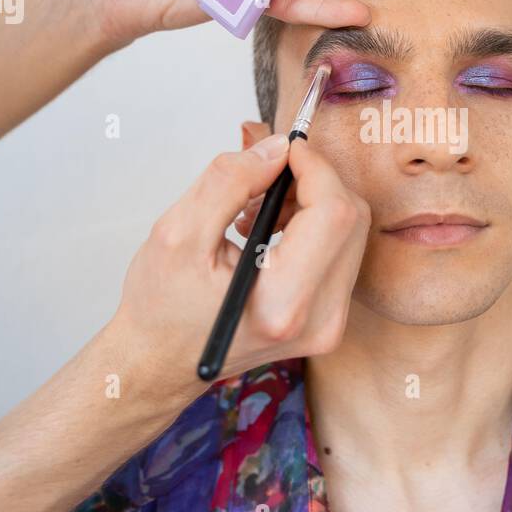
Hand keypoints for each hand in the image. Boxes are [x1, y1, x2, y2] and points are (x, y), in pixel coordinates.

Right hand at [106, 133, 370, 405]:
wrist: (159, 364)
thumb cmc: (161, 309)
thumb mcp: (177, 233)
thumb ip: (229, 182)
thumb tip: (276, 148)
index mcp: (282, 304)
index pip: (334, 212)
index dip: (314, 166)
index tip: (284, 148)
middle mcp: (318, 320)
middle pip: (352, 219)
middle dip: (314, 181)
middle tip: (264, 176)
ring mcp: (329, 325)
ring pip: (350, 233)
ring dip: (312, 203)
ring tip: (252, 212)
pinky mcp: (329, 322)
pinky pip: (340, 253)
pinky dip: (313, 227)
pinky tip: (268, 231)